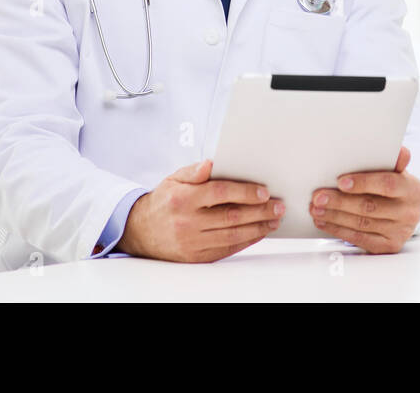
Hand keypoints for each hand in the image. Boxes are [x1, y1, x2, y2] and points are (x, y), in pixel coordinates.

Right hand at [117, 159, 283, 262]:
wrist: (141, 231)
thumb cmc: (164, 200)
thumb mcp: (174, 179)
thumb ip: (195, 171)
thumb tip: (211, 162)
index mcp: (182, 199)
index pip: (219, 193)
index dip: (244, 192)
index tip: (265, 192)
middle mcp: (186, 222)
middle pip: (231, 216)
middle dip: (259, 211)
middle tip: (278, 206)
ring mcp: (191, 242)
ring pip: (231, 235)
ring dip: (257, 228)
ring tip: (274, 220)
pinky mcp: (195, 257)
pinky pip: (226, 250)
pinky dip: (246, 241)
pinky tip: (258, 233)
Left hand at [310, 146, 419, 253]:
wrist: (406, 212)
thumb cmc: (397, 188)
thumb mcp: (397, 172)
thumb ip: (392, 162)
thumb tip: (399, 151)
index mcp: (414, 189)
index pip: (388, 184)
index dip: (363, 183)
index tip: (341, 182)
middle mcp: (410, 212)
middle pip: (370, 206)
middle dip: (340, 201)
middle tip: (319, 196)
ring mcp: (400, 232)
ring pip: (361, 224)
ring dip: (334, 216)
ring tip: (317, 208)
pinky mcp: (388, 246)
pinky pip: (359, 239)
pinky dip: (338, 230)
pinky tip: (325, 221)